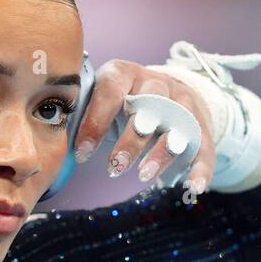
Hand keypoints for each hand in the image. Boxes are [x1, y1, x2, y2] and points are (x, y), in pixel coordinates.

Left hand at [74, 59, 216, 194]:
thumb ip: (82, 115)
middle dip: (131, 140)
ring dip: (161, 152)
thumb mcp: (99, 98)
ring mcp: (181, 100)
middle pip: (148, 107)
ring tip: (144, 176)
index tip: (81, 154)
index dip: (95, 123)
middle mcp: (155, 83)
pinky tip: (195, 187)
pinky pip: (204, 143)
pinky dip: (201, 167)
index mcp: (123, 74)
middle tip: (115, 167)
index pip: (109, 93)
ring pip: (177, 124)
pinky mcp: (200, 120)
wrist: (165, 89)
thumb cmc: (120, 100)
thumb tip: (55, 146)